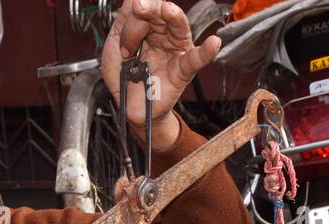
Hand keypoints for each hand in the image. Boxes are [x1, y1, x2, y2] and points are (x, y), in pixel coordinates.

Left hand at [101, 1, 220, 140]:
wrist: (128, 108)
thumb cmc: (123, 78)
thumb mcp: (114, 47)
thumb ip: (123, 23)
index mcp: (148, 28)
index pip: (146, 9)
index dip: (135, 13)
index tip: (124, 30)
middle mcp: (164, 36)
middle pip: (162, 14)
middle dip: (149, 10)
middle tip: (139, 10)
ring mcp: (176, 51)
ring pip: (179, 27)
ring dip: (173, 16)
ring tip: (167, 10)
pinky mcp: (183, 70)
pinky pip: (197, 59)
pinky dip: (207, 51)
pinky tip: (214, 43)